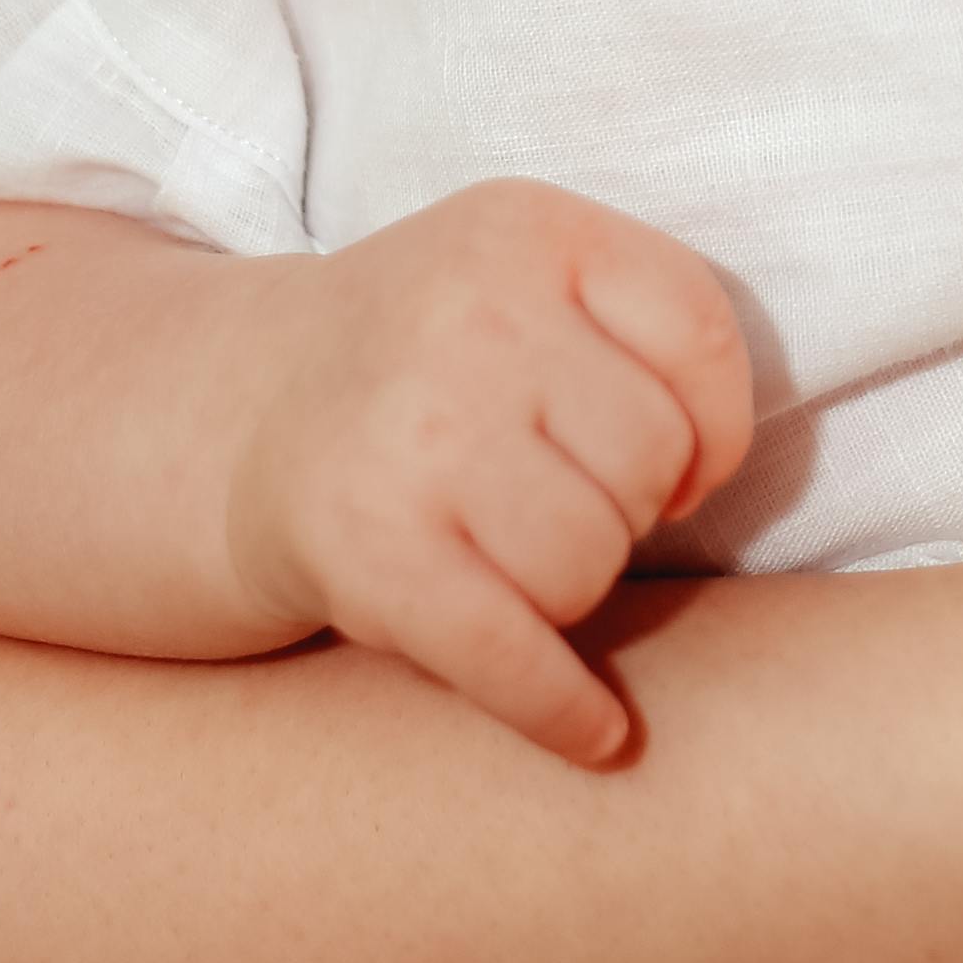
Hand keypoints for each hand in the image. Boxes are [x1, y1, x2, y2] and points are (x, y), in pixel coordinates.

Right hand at [227, 178, 751, 761]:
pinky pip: (514, 657)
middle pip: (650, 460)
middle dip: (624, 506)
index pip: (698, 332)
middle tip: (551, 502)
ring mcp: (412, 435)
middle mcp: (465, 316)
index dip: (716, 424)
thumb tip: (710, 482)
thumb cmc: (436, 364)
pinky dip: (565, 711)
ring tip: (509, 556)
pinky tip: (595, 733)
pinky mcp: (368, 553)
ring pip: (593, 561)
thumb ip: (648, 334)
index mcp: (523, 229)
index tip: (679, 465)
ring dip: (572, 588)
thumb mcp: (528, 282)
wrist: (246, 416)